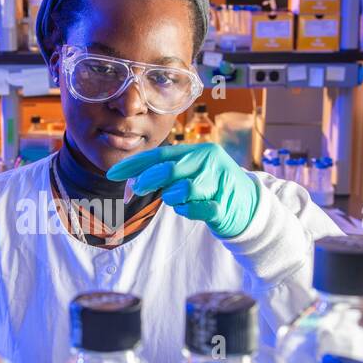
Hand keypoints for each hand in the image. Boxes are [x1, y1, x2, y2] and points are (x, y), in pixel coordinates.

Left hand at [107, 142, 258, 238]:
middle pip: (170, 169)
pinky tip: (191, 209)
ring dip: (172, 198)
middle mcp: (209, 161)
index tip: (112, 173)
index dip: (135, 164)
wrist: (249, 204)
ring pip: (183, 190)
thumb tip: (134, 180)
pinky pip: (197, 209)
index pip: (161, 154)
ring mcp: (219, 182)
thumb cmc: (213, 187)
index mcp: (198, 151)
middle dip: (148, 180)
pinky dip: (188, 212)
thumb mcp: (191, 172)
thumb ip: (167, 173)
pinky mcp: (224, 205)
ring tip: (177, 200)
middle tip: (137, 190)